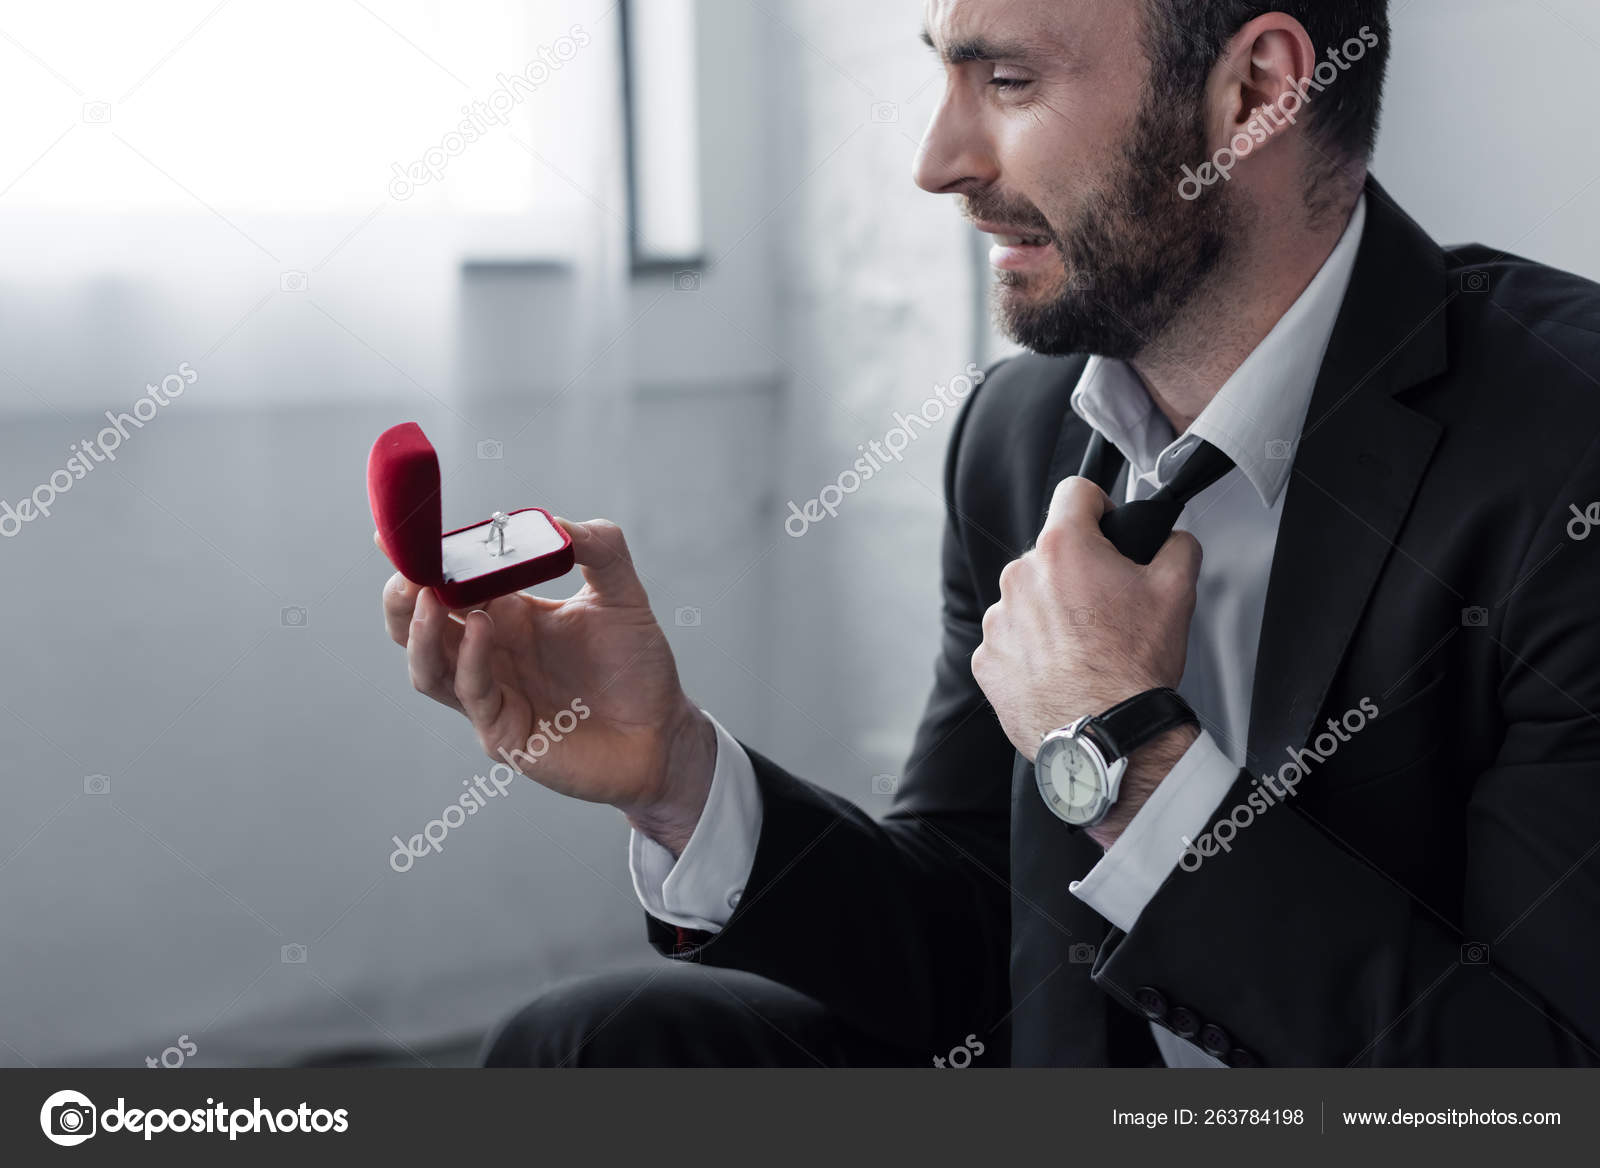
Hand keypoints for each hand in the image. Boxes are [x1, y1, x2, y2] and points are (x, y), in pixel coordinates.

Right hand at [381, 518, 714, 855]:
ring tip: (429, 594)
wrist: (663, 730)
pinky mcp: (504, 734)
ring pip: (428, 667)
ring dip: (420, 630)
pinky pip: (471, 694)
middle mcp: (489, 655)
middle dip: (402, 595)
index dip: (420, 561)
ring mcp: (491, 697)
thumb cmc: (636, 667)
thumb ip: (600, 547)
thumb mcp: (621, 593)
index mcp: (506, 617)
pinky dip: (469, 659)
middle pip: (417, 627)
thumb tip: (556, 522)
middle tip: (409, 567)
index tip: (398, 532)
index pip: (447, 586)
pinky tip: (481, 626)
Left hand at [971, 477, 1202, 841]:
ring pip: (1028, 598)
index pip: (1075, 492)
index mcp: (1063, 549)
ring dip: (1051, 612)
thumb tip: (1172, 539)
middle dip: (1078, 572)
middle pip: (1051, 553)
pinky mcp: (986, 659)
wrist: (1106, 735)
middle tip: (1108, 606)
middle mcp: (1020, 577)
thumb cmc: (1134, 669)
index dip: (1099, 506)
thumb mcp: (1178, 593)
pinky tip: (1061, 670)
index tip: (1106, 527)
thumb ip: (1178, 546)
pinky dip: (1031, 650)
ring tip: (1085, 646)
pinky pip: (1009, 639)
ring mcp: (997, 619)